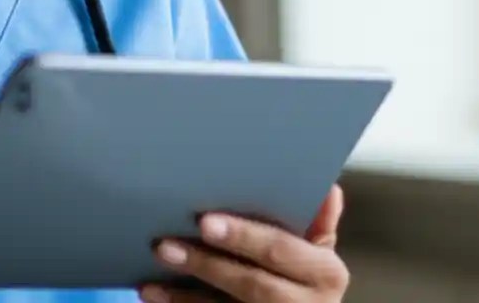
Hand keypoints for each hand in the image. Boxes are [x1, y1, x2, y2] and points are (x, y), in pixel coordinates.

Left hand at [138, 185, 349, 302]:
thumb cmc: (304, 276)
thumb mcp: (316, 252)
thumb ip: (317, 222)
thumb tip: (328, 187)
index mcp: (325, 273)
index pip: (280, 250)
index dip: (244, 236)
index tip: (205, 222)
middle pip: (251, 284)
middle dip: (206, 264)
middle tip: (163, 245)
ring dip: (184, 294)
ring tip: (150, 278)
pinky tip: (153, 294)